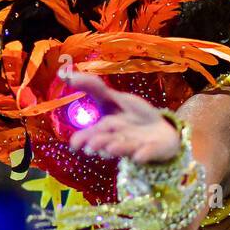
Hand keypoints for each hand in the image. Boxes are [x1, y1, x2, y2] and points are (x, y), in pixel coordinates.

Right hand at [60, 69, 181, 163]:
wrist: (162, 131)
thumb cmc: (135, 116)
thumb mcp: (116, 98)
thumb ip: (94, 88)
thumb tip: (66, 74)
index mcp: (106, 129)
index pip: (91, 135)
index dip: (82, 139)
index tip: (74, 145)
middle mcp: (118, 139)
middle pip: (107, 142)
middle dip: (100, 143)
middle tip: (92, 145)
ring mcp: (136, 146)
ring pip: (125, 148)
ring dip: (118, 148)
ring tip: (112, 146)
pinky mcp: (152, 150)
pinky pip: (147, 153)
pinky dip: (144, 154)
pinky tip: (140, 155)